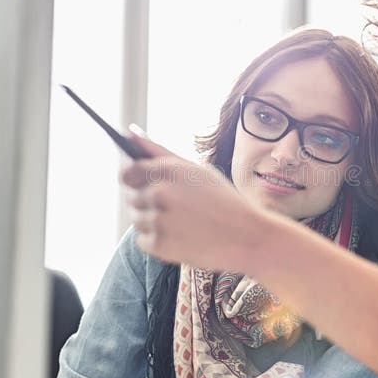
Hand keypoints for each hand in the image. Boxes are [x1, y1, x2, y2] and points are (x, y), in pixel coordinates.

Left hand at [120, 134, 267, 272]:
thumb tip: (130, 133)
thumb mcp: (198, 171)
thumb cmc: (224, 201)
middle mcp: (159, 192)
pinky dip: (157, 241)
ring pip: (136, 220)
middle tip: (175, 209)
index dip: (133, 180)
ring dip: (152, 223)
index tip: (139, 185)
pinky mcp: (159, 244)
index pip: (128, 172)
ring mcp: (158, 219)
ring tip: (181, 224)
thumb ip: (160, 152)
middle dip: (147, 203)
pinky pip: (143, 240)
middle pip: (132, 197)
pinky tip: (181, 238)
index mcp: (168, 169)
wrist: (248, 237)